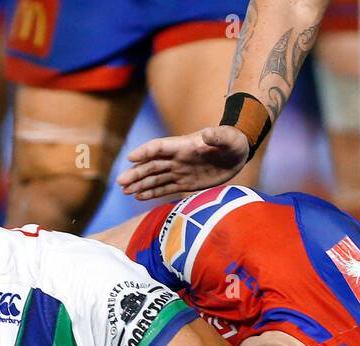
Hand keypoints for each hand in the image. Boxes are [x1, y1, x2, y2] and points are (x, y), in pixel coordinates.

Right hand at [116, 126, 250, 200]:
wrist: (238, 154)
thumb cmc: (233, 142)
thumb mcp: (228, 139)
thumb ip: (217, 137)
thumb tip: (207, 133)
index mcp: (183, 145)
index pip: (159, 148)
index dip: (145, 152)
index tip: (131, 159)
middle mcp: (177, 158)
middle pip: (152, 165)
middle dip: (136, 173)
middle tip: (120, 183)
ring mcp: (180, 171)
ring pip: (155, 178)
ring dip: (140, 184)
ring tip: (125, 191)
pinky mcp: (185, 183)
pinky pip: (165, 188)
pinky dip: (152, 192)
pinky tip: (138, 196)